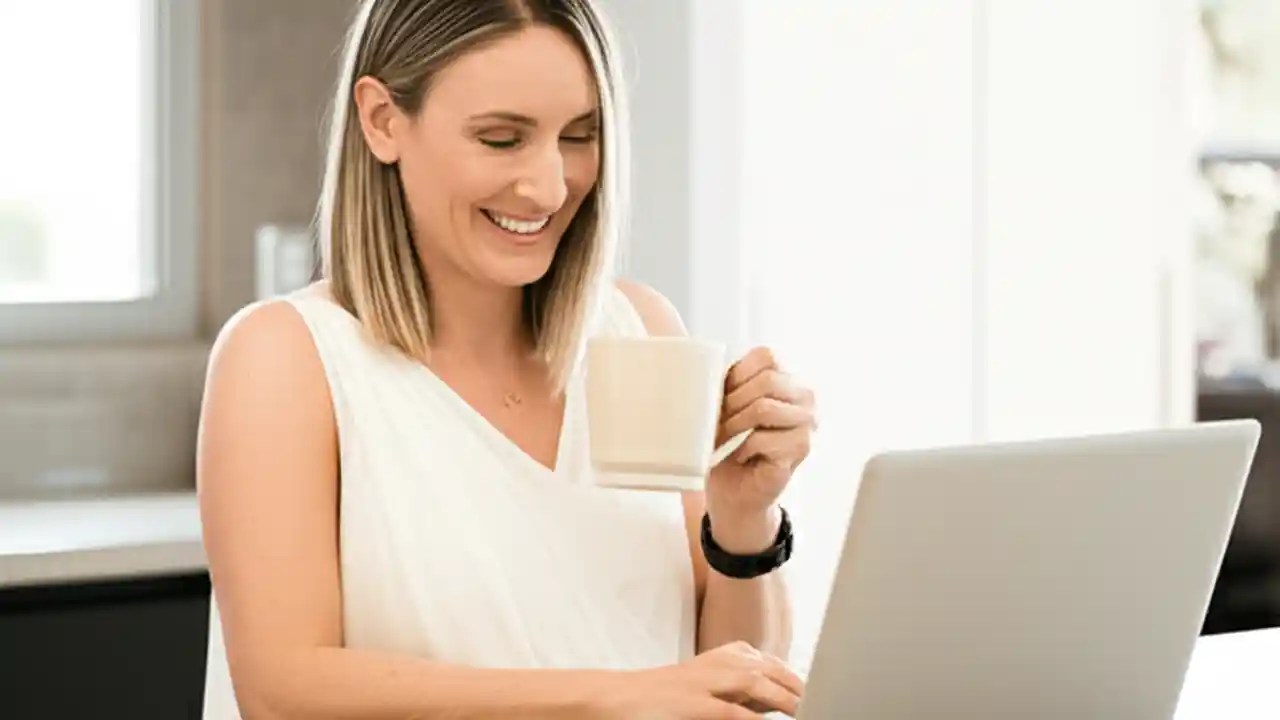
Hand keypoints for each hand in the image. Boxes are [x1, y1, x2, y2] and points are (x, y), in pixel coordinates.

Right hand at [591, 641, 804, 718]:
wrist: (622, 697)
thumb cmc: (671, 697)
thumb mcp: (714, 686)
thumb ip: (748, 692)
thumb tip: (785, 703)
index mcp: (732, 655)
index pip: (779, 668)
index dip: (803, 685)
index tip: (825, 698)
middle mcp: (723, 662)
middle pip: (775, 673)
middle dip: (801, 693)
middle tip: (825, 705)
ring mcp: (707, 681)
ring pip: (758, 685)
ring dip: (787, 702)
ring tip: (808, 712)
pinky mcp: (694, 702)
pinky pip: (732, 712)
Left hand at [707, 347, 816, 521]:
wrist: (735, 489)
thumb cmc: (730, 442)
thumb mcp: (728, 404)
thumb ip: (730, 383)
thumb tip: (708, 368)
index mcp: (789, 378)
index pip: (766, 356)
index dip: (736, 375)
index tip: (720, 396)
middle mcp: (807, 397)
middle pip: (766, 380)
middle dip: (732, 401)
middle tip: (716, 421)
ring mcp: (808, 423)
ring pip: (764, 408)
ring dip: (734, 425)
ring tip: (723, 438)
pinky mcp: (802, 449)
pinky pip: (762, 438)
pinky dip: (742, 448)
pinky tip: (740, 456)